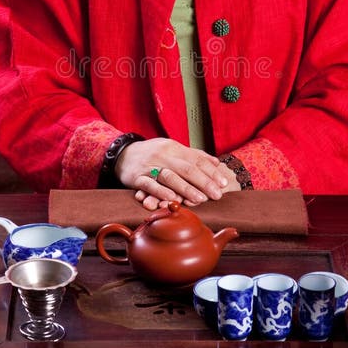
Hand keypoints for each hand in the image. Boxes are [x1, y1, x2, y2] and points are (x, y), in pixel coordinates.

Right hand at [115, 137, 230, 210]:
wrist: (123, 154)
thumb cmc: (154, 154)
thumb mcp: (173, 149)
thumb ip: (194, 156)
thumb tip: (217, 163)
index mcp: (174, 148)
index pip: (196, 159)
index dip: (211, 172)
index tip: (223, 184)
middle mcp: (163, 155)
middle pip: (187, 168)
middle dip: (204, 182)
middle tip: (217, 195)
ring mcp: (150, 166)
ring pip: (170, 176)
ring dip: (186, 189)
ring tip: (200, 199)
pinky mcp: (137, 177)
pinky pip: (150, 184)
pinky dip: (162, 192)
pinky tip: (173, 199)